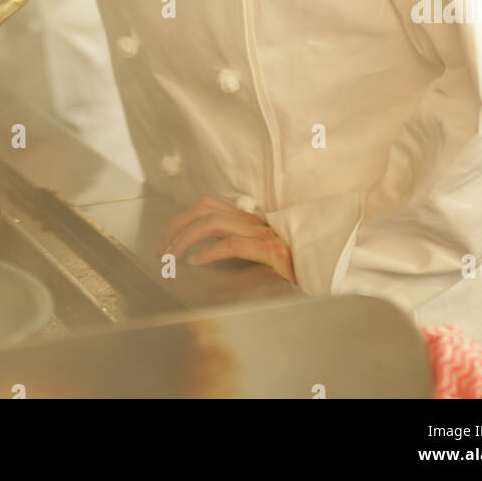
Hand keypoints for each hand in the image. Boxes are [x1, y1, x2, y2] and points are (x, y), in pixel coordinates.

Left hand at [155, 194, 295, 283]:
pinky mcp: (271, 251)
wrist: (320, 275)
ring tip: (172, 257)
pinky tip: (195, 262)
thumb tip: (193, 259)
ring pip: (213, 223)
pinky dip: (208, 252)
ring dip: (185, 239)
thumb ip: (231, 251)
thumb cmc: (286, 271)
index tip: (166, 239)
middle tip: (162, 249)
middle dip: (176, 226)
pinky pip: (232, 244)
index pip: (208, 205)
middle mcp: (254, 222)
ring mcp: (263, 234)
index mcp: (248, 221)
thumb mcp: (254, 259)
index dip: (181, 218)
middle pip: (205, 208)